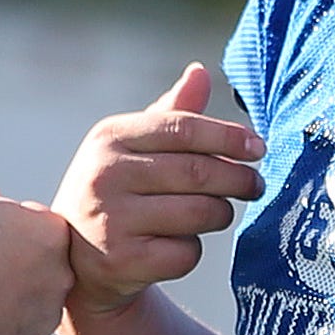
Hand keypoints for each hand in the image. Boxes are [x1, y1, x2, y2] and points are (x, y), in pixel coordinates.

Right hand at [53, 64, 263, 318]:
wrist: (76, 260)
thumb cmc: (117, 193)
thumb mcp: (132, 149)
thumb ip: (170, 115)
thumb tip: (200, 72)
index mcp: (109, 137)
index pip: (183, 128)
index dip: (228, 136)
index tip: (258, 147)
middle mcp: (104, 175)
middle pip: (198, 172)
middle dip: (238, 179)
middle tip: (256, 185)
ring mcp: (111, 220)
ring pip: (199, 213)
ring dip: (220, 214)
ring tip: (217, 212)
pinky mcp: (122, 262)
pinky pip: (186, 253)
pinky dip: (192, 250)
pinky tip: (177, 246)